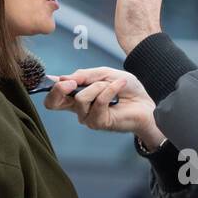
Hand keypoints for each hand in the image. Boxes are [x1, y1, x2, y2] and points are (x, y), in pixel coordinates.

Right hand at [43, 66, 164, 143]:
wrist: (145, 103)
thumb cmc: (126, 90)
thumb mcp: (104, 74)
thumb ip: (85, 75)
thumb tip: (64, 78)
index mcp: (76, 96)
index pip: (53, 97)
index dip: (51, 87)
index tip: (61, 79)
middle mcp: (78, 109)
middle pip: (53, 103)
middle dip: (60, 89)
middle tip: (72, 82)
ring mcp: (87, 117)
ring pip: (81, 98)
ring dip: (99, 86)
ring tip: (112, 85)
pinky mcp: (99, 122)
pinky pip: (98, 101)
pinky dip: (110, 90)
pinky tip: (119, 86)